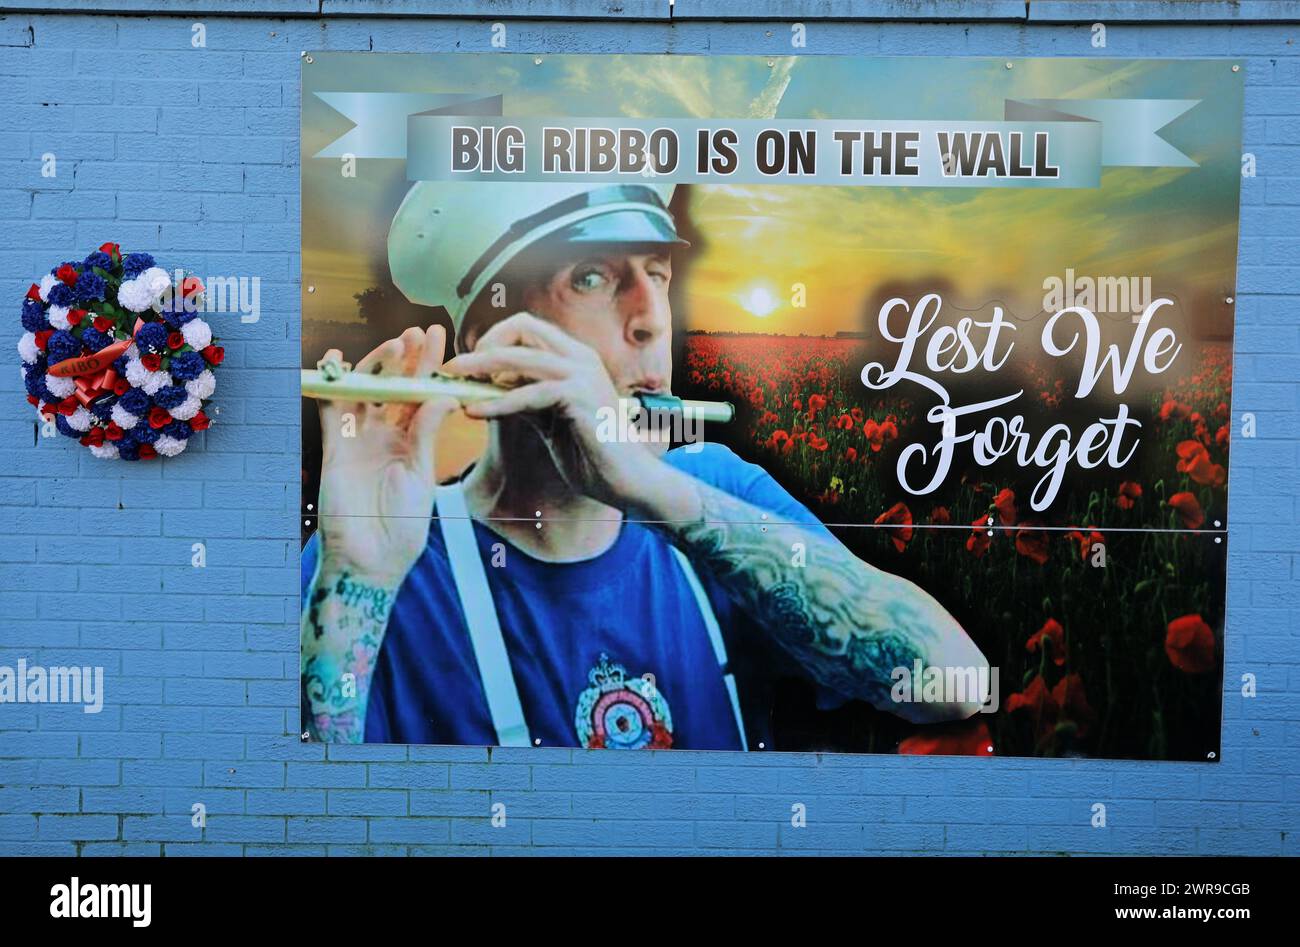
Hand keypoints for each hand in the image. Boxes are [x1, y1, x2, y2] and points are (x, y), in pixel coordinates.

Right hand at [314, 324, 456, 587]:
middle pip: (395, 387)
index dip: (431, 367)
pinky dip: (330, 385)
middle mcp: (385, 436)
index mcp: (413, 443)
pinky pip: (330, 410)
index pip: (422, 396)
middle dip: (406, 358)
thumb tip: (444, 395)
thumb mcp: (420, 476)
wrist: (371, 560)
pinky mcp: (334, 448)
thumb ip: (426, 435)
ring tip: (395, 345)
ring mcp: (359, 440)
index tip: (443, 338)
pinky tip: (336, 360)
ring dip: (377, 366)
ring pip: (365, 391)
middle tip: (419, 332)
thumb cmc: (402, 528)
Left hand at [441, 312, 657, 507]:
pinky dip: (496, 402)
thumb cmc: (591, 452)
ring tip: (454, 384)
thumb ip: (525, 398)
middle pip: (522, 328)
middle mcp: (581, 357)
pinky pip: (527, 394)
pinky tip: (474, 412)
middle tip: (452, 369)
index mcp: (575, 357)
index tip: (470, 363)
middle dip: (481, 346)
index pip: (527, 326)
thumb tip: (488, 389)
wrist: (626, 478)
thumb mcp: (550, 418)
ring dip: (481, 368)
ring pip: (521, 357)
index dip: (494, 338)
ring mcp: (582, 374)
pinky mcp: (579, 397)